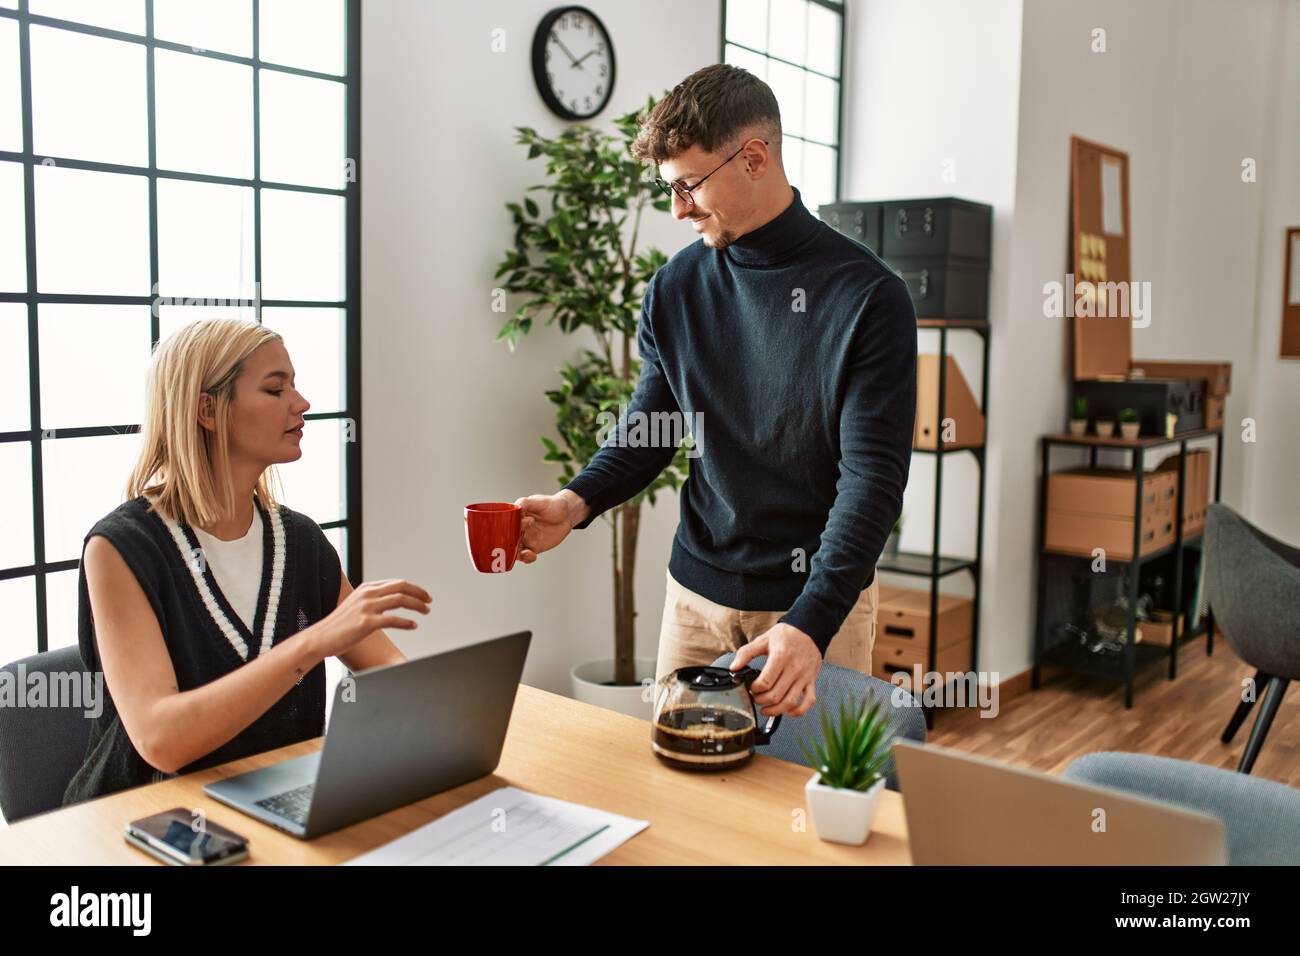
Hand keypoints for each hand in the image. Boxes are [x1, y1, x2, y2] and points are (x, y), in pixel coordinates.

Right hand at [310, 579, 430, 658]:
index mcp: (366, 588)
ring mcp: (366, 607)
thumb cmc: (338, 626)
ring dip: (417, 606)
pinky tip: (414, 626)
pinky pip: (393, 619)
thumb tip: (389, 600)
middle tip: (429, 601)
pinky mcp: (366, 623)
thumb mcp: (356, 606)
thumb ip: (371, 600)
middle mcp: (367, 594)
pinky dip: (406, 622)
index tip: (424, 596)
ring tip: (426, 612)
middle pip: (402, 587)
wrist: (319, 638)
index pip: (397, 582)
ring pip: (401, 600)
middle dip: (419, 593)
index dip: (414, 588)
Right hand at [514, 491, 587, 563]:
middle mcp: (519, 528)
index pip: (508, 522)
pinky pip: (526, 555)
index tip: (522, 524)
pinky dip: (527, 558)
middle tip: (521, 540)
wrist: (567, 515)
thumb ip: (527, 503)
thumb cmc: (553, 505)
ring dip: (517, 553)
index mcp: (517, 516)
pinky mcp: (534, 547)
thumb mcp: (540, 501)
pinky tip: (531, 555)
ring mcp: (526, 538)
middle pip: (509, 538)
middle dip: (511, 542)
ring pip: (515, 549)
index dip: (511, 526)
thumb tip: (517, 505)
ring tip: (525, 553)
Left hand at [731, 622, 820, 717]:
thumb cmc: (786, 635)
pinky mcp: (811, 681)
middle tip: (756, 698)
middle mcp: (794, 668)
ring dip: (775, 711)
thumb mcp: (763, 639)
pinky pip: (809, 701)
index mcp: (781, 657)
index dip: (754, 689)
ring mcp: (804, 676)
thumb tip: (734, 667)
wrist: (809, 630)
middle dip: (761, 701)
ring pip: (790, 702)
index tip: (751, 687)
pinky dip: (799, 711)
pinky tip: (788, 712)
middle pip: (776, 695)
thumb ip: (746, 653)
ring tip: (765, 710)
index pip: (765, 682)